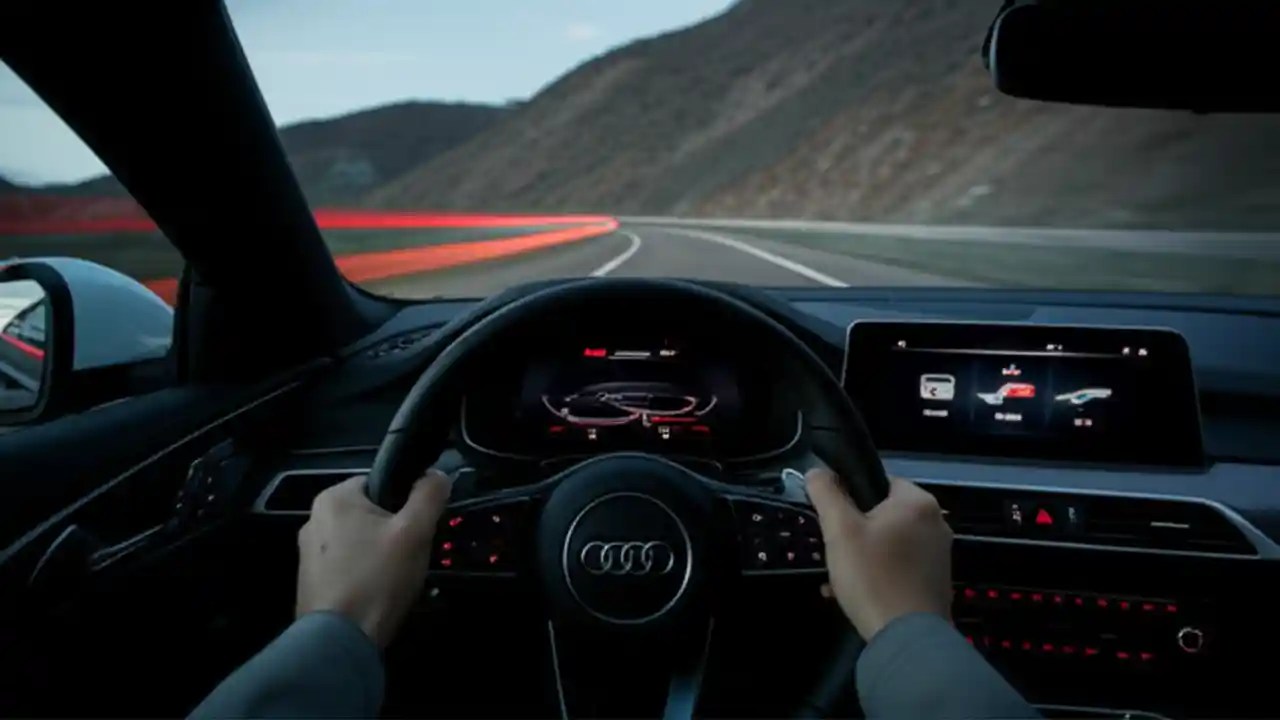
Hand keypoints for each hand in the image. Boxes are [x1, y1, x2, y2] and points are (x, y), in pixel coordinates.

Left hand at [296, 471, 452, 647]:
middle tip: (410, 555)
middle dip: (393, 533)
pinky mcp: (309, 580)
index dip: (406, 502)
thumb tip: (437, 475)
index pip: (380, 483)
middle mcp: (312, 519)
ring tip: (395, 579)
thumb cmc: (377, 578)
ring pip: (359, 542)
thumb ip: (429, 496)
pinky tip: (376, 593)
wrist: (339, 641)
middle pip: (370, 514)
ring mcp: (307, 552)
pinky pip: (347, 566)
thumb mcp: (415, 532)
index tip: (418, 528)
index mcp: (333, 497)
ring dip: (379, 555)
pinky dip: (363, 574)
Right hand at [806, 470, 952, 639]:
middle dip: (856, 532)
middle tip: (835, 552)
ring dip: (864, 556)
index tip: (835, 521)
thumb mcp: (840, 530)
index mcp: (918, 502)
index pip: (880, 481)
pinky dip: (879, 574)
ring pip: (891, 543)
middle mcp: (937, 523)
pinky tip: (855, 594)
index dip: (852, 498)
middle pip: (884, 515)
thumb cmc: (872, 576)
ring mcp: (940, 554)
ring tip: (840, 579)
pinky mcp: (937, 581)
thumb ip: (826, 494)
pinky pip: (901, 567)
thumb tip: (817, 471)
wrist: (907, 637)